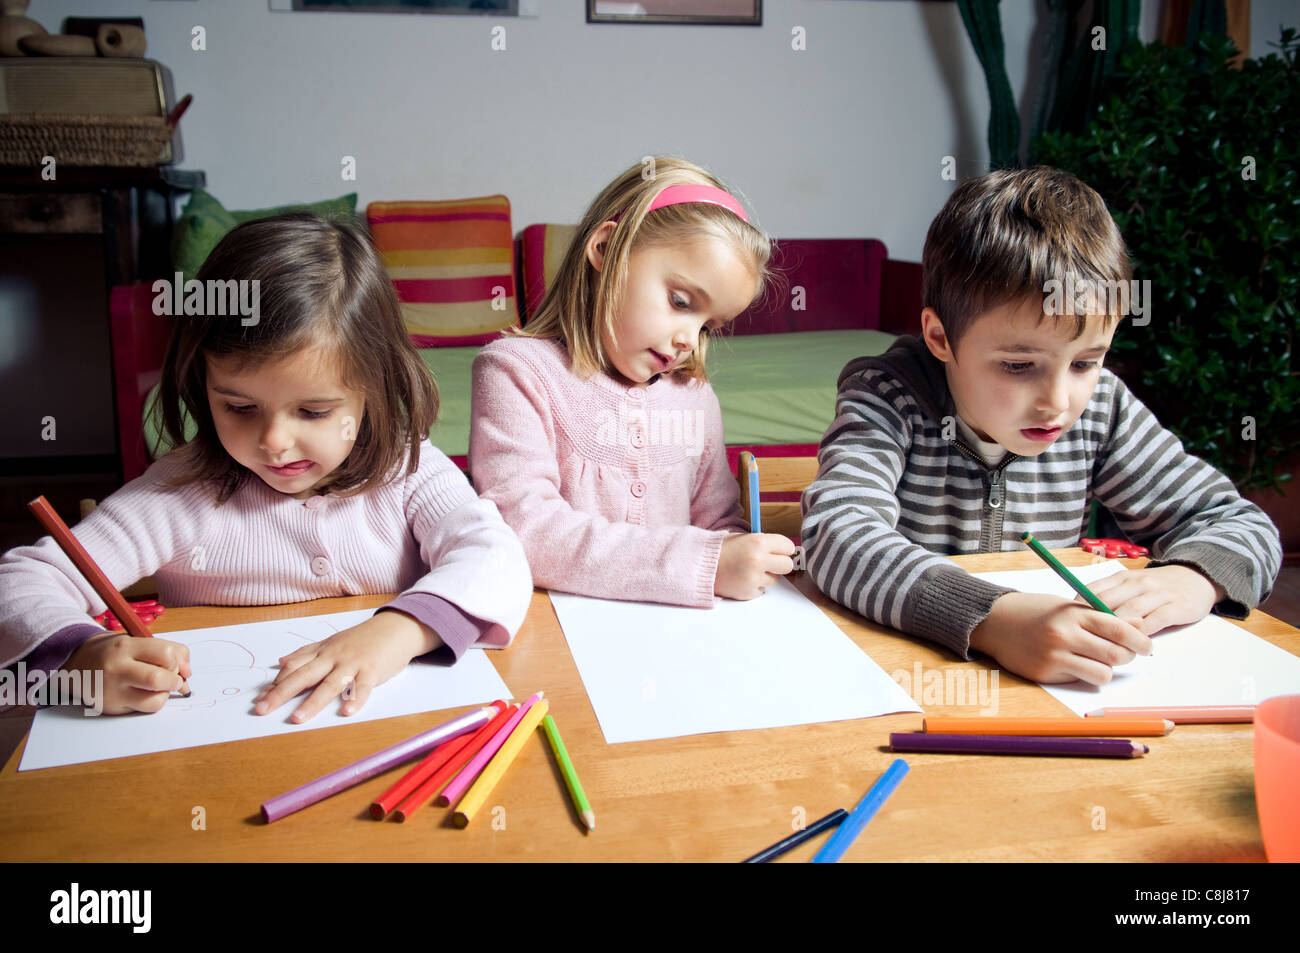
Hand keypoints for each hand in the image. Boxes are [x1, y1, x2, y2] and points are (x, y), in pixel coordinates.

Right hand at [63, 632, 190, 714]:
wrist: (77, 663)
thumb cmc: (116, 653)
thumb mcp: (137, 642)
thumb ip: (167, 650)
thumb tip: (187, 673)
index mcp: (126, 647)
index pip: (166, 654)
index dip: (180, 663)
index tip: (179, 667)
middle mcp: (117, 669)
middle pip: (159, 679)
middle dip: (175, 682)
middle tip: (175, 681)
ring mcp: (112, 692)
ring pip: (154, 702)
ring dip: (164, 696)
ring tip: (159, 689)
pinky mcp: (111, 708)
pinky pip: (143, 711)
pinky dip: (151, 704)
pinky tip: (145, 695)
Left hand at [254, 611, 439, 722]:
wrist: (395, 628)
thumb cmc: (362, 639)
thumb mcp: (331, 642)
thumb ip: (305, 653)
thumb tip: (280, 662)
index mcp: (322, 652)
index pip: (293, 668)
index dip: (276, 684)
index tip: (259, 699)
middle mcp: (334, 657)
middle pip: (304, 676)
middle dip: (282, 693)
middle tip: (262, 709)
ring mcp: (353, 663)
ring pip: (330, 684)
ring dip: (313, 702)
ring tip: (297, 718)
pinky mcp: (373, 670)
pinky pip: (363, 687)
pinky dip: (356, 699)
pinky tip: (347, 712)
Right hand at [715, 532, 795, 599]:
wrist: (699, 566)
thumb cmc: (720, 550)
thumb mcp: (743, 538)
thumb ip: (763, 542)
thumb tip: (782, 550)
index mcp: (758, 543)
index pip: (788, 546)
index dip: (783, 548)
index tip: (778, 550)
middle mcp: (758, 560)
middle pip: (787, 565)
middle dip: (780, 563)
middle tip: (769, 562)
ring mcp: (754, 578)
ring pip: (775, 579)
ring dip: (766, 575)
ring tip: (748, 569)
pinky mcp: (749, 592)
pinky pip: (762, 589)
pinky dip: (755, 585)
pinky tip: (742, 578)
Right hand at [969, 592, 1152, 685]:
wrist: (994, 622)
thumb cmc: (1035, 611)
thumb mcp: (1068, 607)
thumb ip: (1101, 617)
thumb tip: (1138, 626)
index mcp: (1072, 614)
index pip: (1118, 627)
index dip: (1139, 639)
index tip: (1147, 645)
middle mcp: (1064, 635)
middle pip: (1115, 654)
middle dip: (1128, 656)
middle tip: (1127, 654)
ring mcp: (1054, 657)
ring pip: (1102, 673)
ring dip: (1106, 669)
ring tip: (1099, 660)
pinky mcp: (1045, 674)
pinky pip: (1080, 680)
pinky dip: (1085, 674)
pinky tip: (1076, 664)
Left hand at [1084, 565, 1219, 635]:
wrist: (1197, 577)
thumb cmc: (1156, 586)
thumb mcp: (1131, 584)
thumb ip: (1110, 596)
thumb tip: (1080, 616)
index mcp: (1122, 577)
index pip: (1092, 590)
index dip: (1079, 610)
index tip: (1070, 626)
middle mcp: (1137, 583)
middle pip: (1108, 602)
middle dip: (1094, 623)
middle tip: (1085, 642)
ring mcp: (1157, 593)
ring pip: (1131, 612)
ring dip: (1118, 632)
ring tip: (1108, 648)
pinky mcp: (1176, 606)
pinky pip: (1156, 620)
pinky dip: (1144, 634)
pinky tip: (1137, 646)